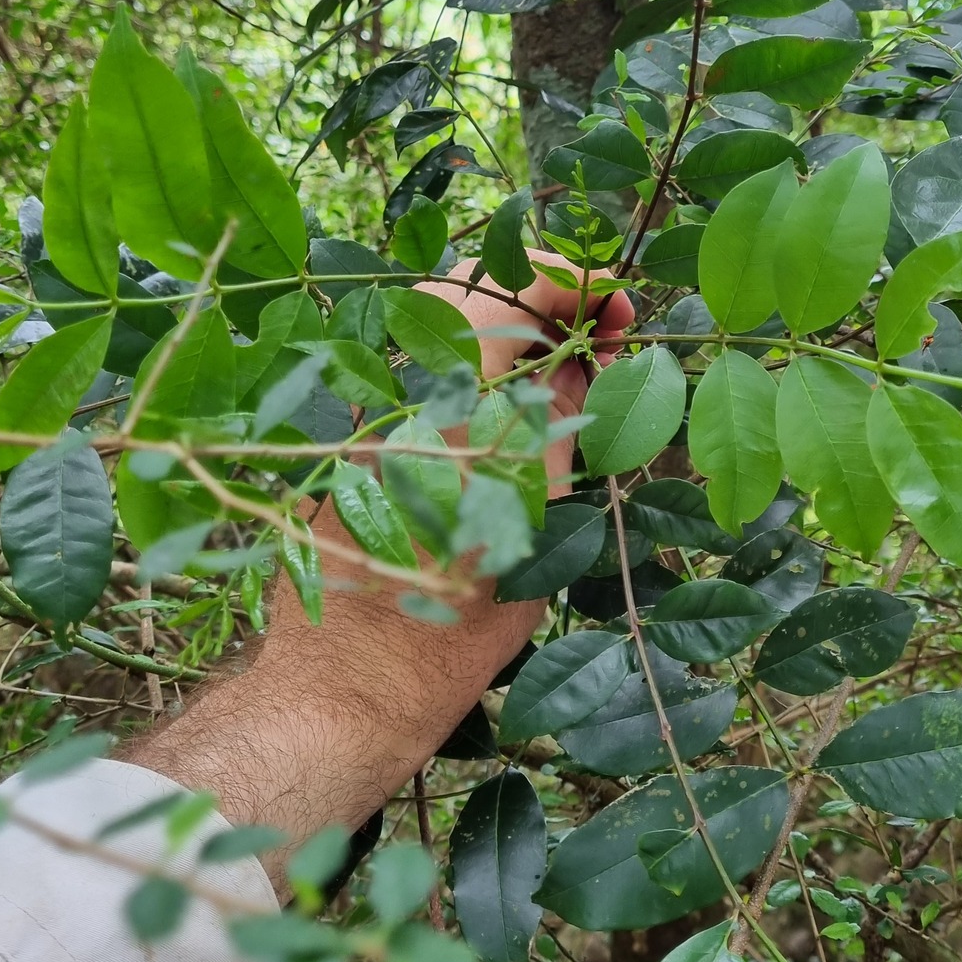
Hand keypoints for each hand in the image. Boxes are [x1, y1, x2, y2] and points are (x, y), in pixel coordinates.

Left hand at [122, 260, 632, 869]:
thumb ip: (564, 417)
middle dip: (546, 301)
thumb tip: (580, 359)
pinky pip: (418, 380)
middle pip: (477, 291)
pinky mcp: (347, 442)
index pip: (517, 280)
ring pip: (444, 333)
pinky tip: (506, 421)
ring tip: (561, 382)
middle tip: (597, 337)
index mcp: (456, 389)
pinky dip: (469, 379)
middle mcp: (400, 382)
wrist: (350, 682)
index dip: (576, 281)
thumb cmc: (461, 617)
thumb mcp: (543, 512)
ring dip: (509, 338)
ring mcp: (366, 409)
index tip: (613, 308)